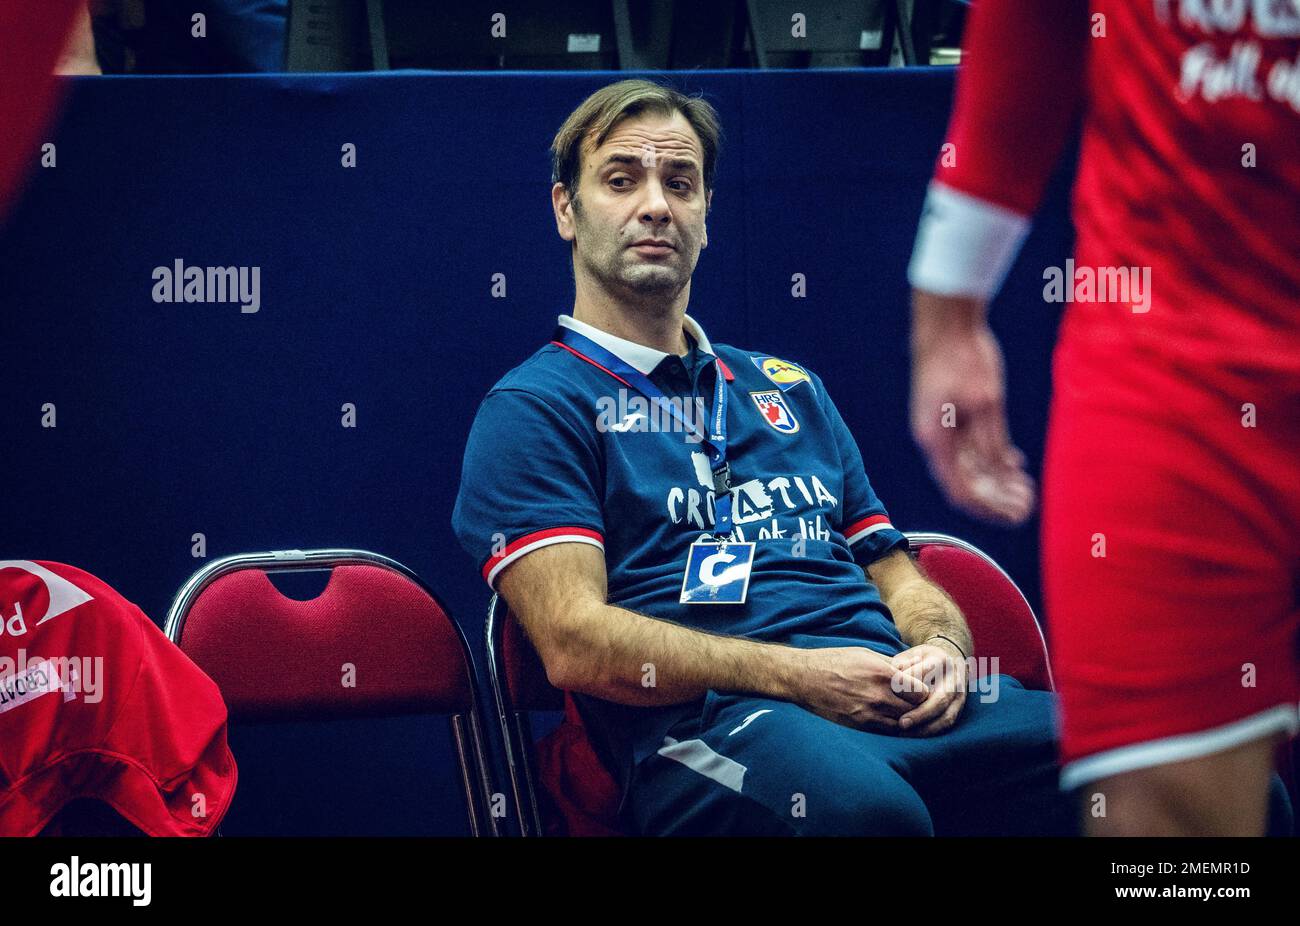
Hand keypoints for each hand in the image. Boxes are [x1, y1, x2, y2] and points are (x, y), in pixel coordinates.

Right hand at [792, 646, 930, 733]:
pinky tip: (891, 719)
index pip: (921, 691)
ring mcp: (869, 713)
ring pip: (903, 723)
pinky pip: (886, 730)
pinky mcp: (860, 725)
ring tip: (906, 712)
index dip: (924, 691)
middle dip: (918, 706)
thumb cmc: (835, 661)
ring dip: (907, 718)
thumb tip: (914, 666)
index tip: (920, 689)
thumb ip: (891, 664)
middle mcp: (879, 696)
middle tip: (917, 703)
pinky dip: (892, 726)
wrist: (804, 678)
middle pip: (915, 709)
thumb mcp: (865, 654)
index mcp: (883, 674)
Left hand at [890, 642, 967, 736]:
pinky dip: (931, 732)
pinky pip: (947, 724)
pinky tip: (914, 736)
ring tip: (905, 734)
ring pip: (947, 716)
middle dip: (921, 714)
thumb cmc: (920, 660)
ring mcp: (960, 696)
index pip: (925, 675)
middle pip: (940, 699)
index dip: (908, 686)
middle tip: (901, 723)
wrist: (948, 659)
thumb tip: (892, 681)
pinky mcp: (959, 709)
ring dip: (926, 729)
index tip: (891, 694)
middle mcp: (954, 679)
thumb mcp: (909, 655)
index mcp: (940, 661)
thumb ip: (900, 666)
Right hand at [910, 290, 1034, 525]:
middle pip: (966, 484)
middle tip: (1026, 507)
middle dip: (996, 500)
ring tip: (1025, 490)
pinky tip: (1016, 467)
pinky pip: (973, 450)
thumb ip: (991, 440)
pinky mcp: (956, 418)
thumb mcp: (985, 401)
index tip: (1016, 516)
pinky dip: (994, 462)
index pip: (961, 491)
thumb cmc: (961, 359)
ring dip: (996, 483)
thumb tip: (1002, 472)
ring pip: (971, 469)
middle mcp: (938, 442)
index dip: (989, 508)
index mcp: (936, 442)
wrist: (946, 326)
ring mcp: (946, 430)